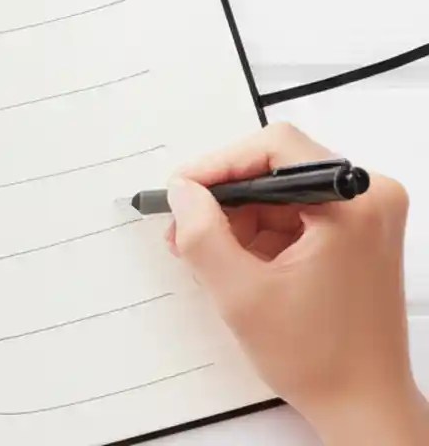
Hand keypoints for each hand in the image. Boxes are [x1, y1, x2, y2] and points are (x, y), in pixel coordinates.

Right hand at [166, 123, 428, 445]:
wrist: (362, 404)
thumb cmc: (319, 358)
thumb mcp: (240, 293)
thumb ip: (201, 234)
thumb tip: (182, 192)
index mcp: (354, 204)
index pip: (275, 148)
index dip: (219, 165)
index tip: (183, 191)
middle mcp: (370, 199)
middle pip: (276, 169)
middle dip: (224, 199)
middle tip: (185, 228)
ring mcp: (367, 217)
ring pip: (281, 193)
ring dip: (238, 220)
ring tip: (207, 256)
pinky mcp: (358, 235)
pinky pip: (295, 215)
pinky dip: (260, 235)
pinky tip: (237, 264)